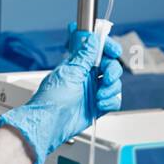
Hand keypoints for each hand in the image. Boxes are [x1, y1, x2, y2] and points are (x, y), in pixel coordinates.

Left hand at [0, 24, 121, 163]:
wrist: (49, 124)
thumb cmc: (50, 99)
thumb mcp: (69, 73)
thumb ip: (84, 56)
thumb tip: (91, 38)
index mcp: (78, 65)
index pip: (98, 50)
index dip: (108, 48)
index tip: (113, 51)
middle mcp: (87, 76)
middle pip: (111, 66)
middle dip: (112, 71)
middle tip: (106, 78)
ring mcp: (93, 91)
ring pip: (114, 84)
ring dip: (110, 89)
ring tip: (99, 96)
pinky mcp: (98, 106)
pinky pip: (113, 100)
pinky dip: (110, 102)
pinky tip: (100, 105)